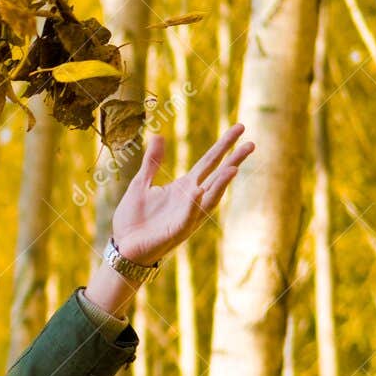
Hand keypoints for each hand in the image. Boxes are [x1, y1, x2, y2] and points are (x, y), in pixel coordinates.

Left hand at [111, 123, 253, 264]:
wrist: (123, 247)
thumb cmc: (134, 219)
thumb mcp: (140, 184)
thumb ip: (152, 162)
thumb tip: (159, 135)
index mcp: (184, 187)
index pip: (209, 162)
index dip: (224, 145)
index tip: (240, 128)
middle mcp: (192, 199)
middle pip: (218, 177)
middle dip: (234, 161)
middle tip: (251, 144)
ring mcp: (187, 215)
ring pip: (210, 197)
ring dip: (222, 184)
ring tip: (233, 168)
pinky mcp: (177, 230)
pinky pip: (189, 215)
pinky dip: (194, 204)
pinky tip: (199, 190)